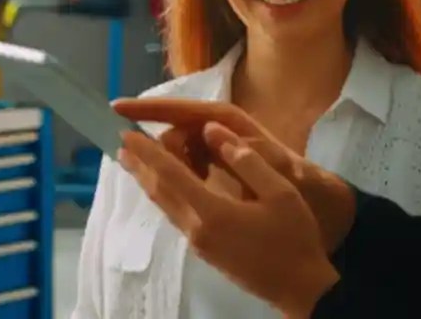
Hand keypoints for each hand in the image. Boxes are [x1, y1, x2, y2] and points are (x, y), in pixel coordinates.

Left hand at [118, 129, 339, 317]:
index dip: (148, 153)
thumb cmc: (295, 238)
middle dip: (139, 166)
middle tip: (121, 144)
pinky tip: (168, 188)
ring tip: (134, 163)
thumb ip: (246, 160)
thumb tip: (212, 131)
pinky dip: (164, 195)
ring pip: (165, 206)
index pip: (171, 175)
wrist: (300, 289)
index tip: (128, 135)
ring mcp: (199, 243)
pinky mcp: (205, 251)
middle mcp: (197, 228)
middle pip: (159, 192)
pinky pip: (175, 216)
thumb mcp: (280, 191)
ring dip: (148, 182)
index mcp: (212, 211)